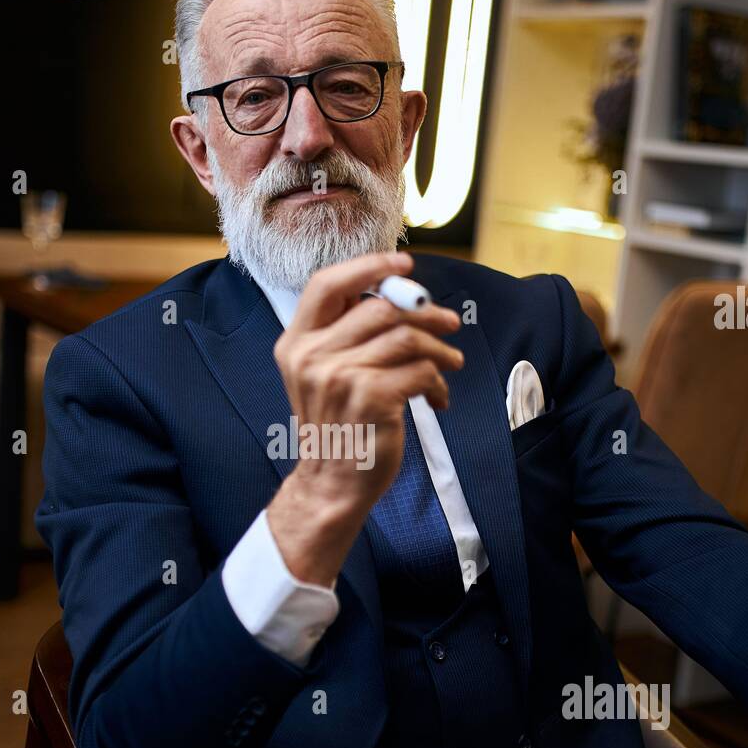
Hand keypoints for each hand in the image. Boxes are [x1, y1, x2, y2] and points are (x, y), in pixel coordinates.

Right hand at [267, 251, 462, 583]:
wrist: (332, 483)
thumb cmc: (339, 427)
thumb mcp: (322, 375)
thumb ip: (345, 336)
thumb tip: (402, 295)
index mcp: (295, 344)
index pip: (326, 285)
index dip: (367, 267)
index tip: (403, 264)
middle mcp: (311, 356)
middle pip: (380, 308)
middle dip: (424, 312)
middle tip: (449, 323)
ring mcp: (339, 376)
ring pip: (406, 336)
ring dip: (439, 348)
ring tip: (452, 363)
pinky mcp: (370, 397)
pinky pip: (421, 369)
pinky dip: (438, 382)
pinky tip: (438, 398)